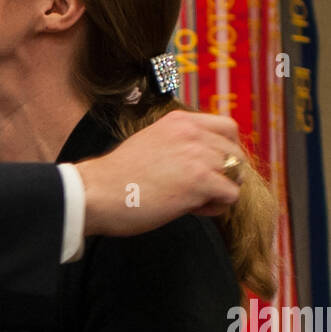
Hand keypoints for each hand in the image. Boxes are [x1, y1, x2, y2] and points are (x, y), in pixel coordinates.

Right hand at [77, 111, 243, 236]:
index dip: (226, 151)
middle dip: (222, 175)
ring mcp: (198, 156)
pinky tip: (192, 210)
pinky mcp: (200, 181)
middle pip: (235, 153)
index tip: (210, 169)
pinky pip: (230, 195)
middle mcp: (193, 132)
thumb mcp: (149, 143)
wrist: (95, 193)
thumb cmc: (115, 178)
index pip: (228, 128)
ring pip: (236, 174)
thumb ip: (176, 144)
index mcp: (180, 121)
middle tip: (196, 191)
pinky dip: (216, 207)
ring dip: (219, 192)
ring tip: (193, 202)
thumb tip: (196, 162)